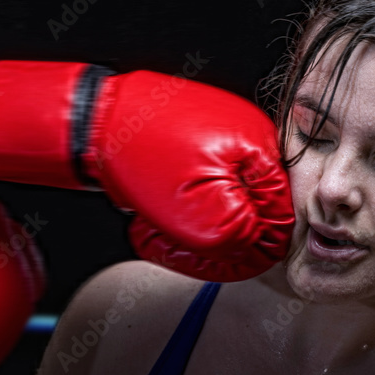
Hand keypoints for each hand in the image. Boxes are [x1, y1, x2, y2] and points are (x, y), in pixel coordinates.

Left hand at [0, 61, 293, 280]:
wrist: (94, 116)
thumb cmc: (141, 154)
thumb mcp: (200, 217)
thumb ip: (242, 239)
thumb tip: (257, 250)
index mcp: (262, 152)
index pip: (279, 219)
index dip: (247, 249)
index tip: (213, 258)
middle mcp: (251, 140)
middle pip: (253, 213)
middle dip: (213, 238)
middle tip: (175, 244)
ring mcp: (225, 138)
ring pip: (226, 203)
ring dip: (193, 225)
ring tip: (158, 224)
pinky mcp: (201, 141)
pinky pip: (205, 187)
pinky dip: (182, 206)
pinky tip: (157, 208)